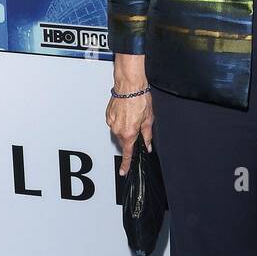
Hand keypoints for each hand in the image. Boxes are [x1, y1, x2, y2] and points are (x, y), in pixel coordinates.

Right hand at [106, 58, 153, 174]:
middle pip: (124, 140)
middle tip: (139, 123)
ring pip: (119, 131)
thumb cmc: (139, 99)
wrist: (129, 85)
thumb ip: (147, 135)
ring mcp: (111, 122)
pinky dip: (121, 120)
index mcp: (128, 133)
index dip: (126, 163)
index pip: (127, 153)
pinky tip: (127, 111)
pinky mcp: (108, 115)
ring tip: (133, 114)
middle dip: (131, 136)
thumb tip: (147, 145)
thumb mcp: (148, 119)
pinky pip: (115, 123)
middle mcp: (117, 129)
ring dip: (126, 127)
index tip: (123, 171)